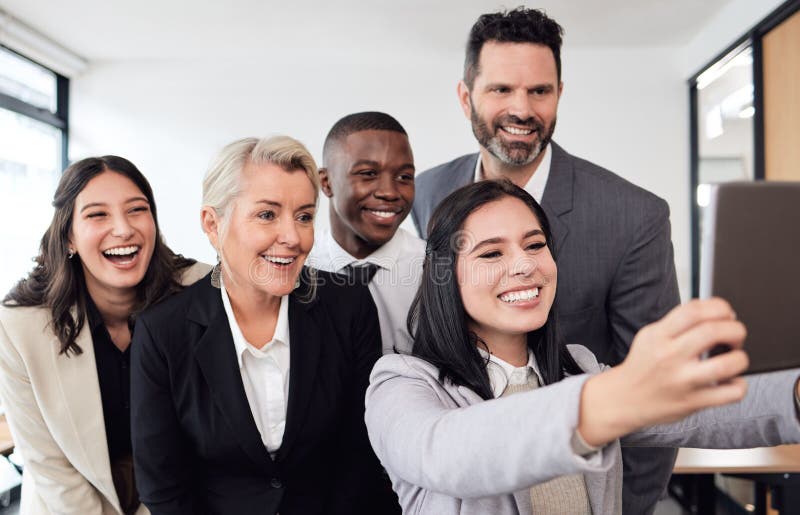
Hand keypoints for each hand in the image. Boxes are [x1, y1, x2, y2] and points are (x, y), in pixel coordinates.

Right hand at [578, 298, 747, 446]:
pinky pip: (731, 393)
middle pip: (714, 331)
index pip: (693, 311)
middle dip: (735, 329)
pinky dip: (739, 384)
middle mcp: (670, 357)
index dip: (718, 307)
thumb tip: (714, 311)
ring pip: (728, 364)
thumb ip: (677, 323)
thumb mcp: (650, 336)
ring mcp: (683, 381)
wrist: (624, 399)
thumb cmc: (642, 367)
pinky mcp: (693, 402)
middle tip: (734, 335)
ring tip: (734, 357)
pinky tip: (730, 381)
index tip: (725, 313)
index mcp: (659, 336)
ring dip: (740, 357)